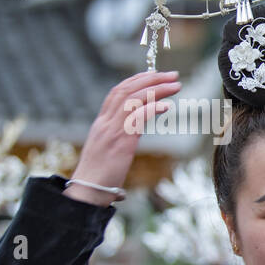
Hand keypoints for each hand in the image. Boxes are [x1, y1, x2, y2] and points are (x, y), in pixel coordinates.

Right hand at [65, 71, 180, 204]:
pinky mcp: (120, 141)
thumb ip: (123, 134)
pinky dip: (152, 108)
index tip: (156, 75)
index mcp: (102, 122)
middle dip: (150, 79)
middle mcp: (105, 122)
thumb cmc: (101, 174)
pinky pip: (136, 118)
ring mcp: (111, 130)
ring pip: (132, 99)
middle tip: (172, 75)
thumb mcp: (110, 148)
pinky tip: (167, 106)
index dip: (137, 80)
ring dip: (156, 89)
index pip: (118, 92)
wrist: (88, 190)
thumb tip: (137, 128)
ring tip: (176, 85)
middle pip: (126, 89)